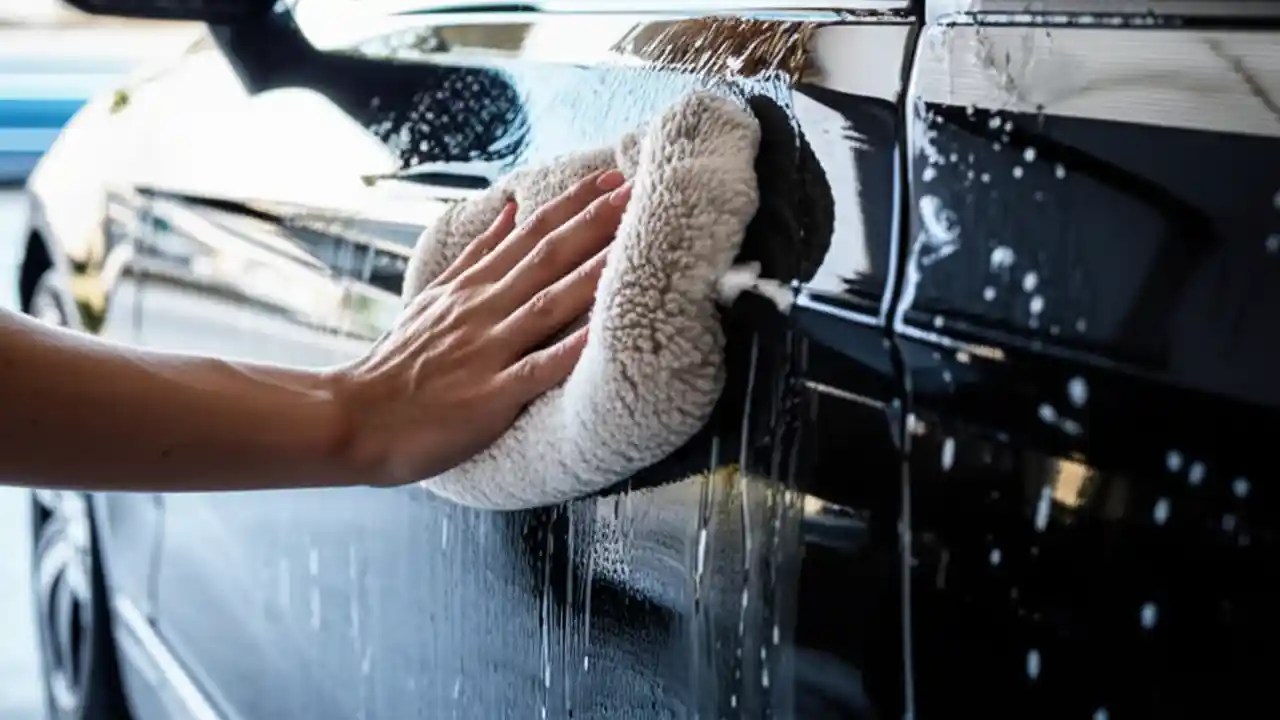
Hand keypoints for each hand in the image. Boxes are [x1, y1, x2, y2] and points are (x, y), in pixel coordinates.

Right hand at [334, 168, 631, 485]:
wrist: (356, 418)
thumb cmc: (400, 362)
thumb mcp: (435, 296)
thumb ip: (479, 254)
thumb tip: (514, 209)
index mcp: (473, 287)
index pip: (531, 234)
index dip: (574, 204)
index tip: (614, 178)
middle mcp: (482, 309)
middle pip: (546, 257)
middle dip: (593, 223)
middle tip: (637, 192)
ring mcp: (486, 351)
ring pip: (548, 304)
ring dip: (591, 274)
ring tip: (631, 247)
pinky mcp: (489, 397)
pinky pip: (537, 370)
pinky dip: (569, 352)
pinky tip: (601, 335)